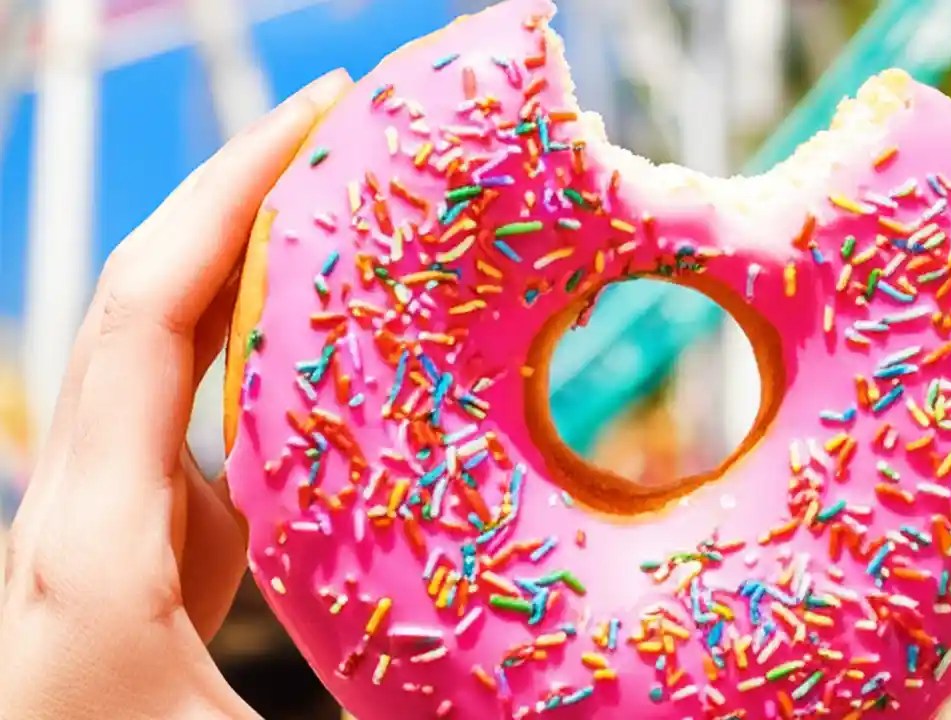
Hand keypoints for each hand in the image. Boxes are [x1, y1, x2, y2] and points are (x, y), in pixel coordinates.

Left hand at [0, 69, 351, 719]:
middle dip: (241, 200)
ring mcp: (88, 532)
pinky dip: (238, 362)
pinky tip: (312, 368)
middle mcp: (72, 521)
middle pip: (139, 307)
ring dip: (240, 272)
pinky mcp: (116, 558)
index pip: (147, 320)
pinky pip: (172, 427)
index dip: (229, 198)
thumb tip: (541, 677)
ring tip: (347, 226)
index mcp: (94, 557)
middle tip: (353, 142)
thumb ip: (383, 699)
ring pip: (152, 363)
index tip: (325, 117)